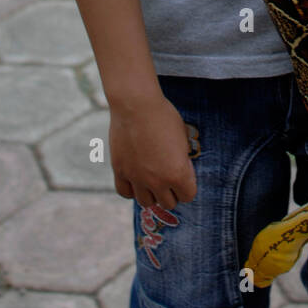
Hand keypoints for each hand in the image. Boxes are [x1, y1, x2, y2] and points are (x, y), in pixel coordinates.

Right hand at [109, 93, 198, 210]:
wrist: (136, 105)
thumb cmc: (164, 116)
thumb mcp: (183, 137)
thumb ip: (182, 157)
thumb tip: (180, 165)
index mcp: (178, 173)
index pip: (188, 196)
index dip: (188, 185)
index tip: (184, 172)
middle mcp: (157, 181)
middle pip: (168, 203)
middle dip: (171, 192)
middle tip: (168, 177)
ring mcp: (137, 178)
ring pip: (146, 202)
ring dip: (152, 194)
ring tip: (152, 180)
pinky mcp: (120, 171)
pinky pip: (125, 193)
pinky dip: (131, 190)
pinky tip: (136, 180)